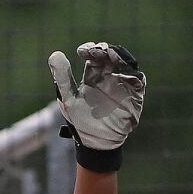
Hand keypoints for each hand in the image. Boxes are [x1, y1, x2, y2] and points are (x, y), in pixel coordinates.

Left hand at [48, 42, 144, 168]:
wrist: (96, 143)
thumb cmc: (81, 122)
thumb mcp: (68, 100)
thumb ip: (62, 78)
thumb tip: (55, 54)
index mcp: (93, 75)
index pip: (93, 56)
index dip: (89, 50)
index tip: (82, 51)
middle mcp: (109, 76)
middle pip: (109, 55)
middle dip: (104, 50)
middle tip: (97, 50)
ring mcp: (122, 83)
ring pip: (124, 63)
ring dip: (119, 56)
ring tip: (111, 54)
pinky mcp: (135, 92)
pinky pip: (137, 78)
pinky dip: (132, 72)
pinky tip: (124, 69)